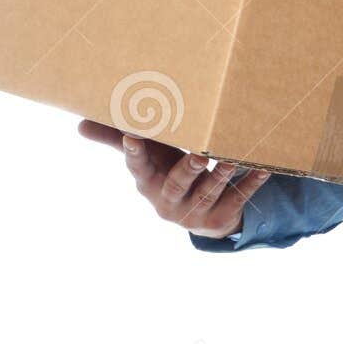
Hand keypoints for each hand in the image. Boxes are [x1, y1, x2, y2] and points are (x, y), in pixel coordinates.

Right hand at [78, 120, 273, 237]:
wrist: (201, 217)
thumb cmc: (168, 175)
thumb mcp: (148, 159)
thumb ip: (118, 141)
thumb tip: (80, 124)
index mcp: (147, 182)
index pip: (137, 166)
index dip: (134, 152)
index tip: (133, 135)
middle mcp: (167, 201)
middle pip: (177, 184)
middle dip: (188, 169)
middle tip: (200, 154)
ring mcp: (194, 213)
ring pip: (208, 192)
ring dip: (222, 175)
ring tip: (235, 158)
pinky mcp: (219, 219)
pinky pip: (236, 200)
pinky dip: (250, 184)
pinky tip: (262, 168)